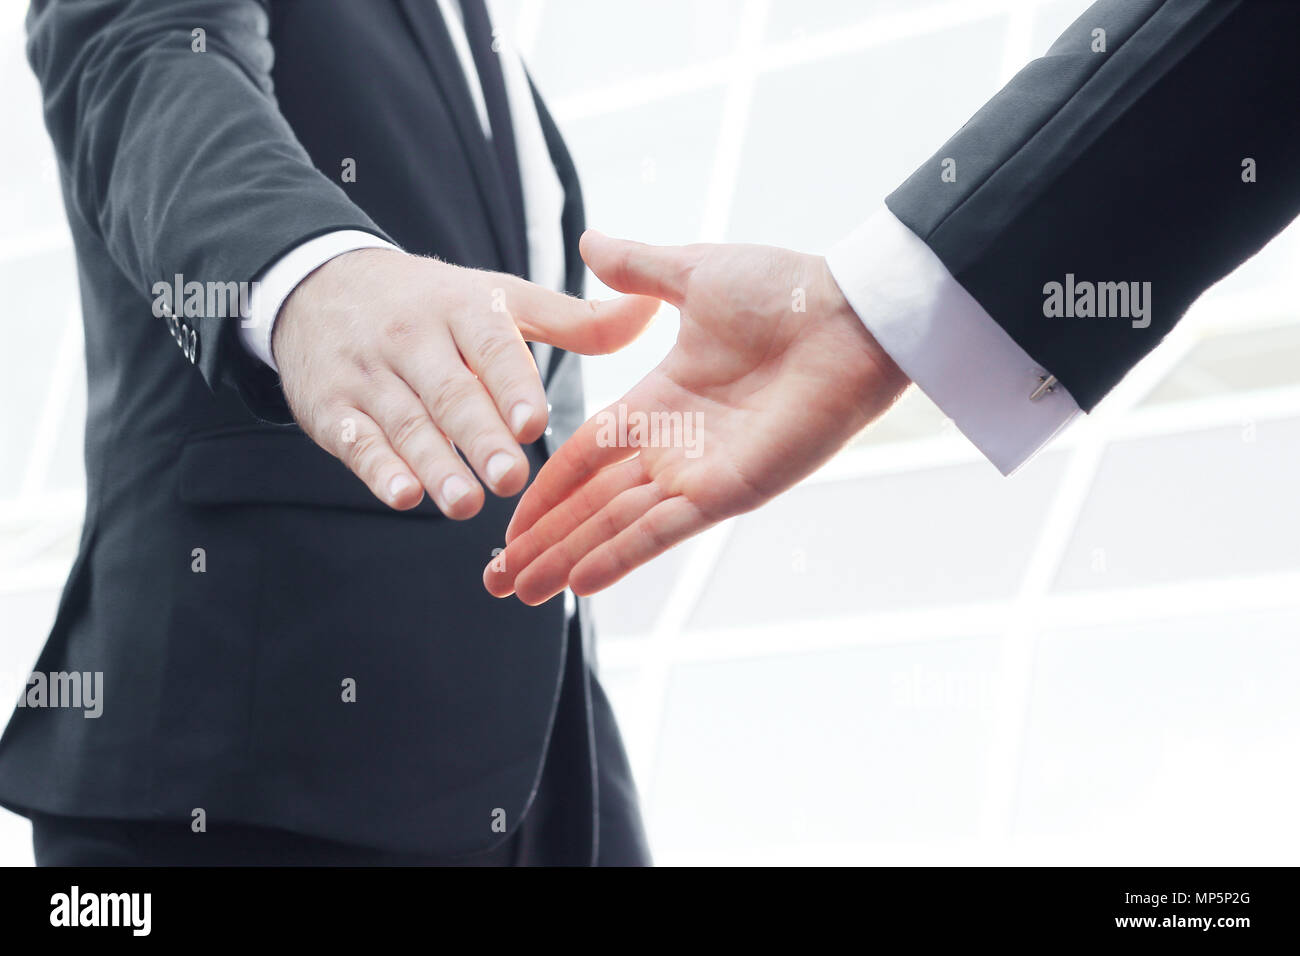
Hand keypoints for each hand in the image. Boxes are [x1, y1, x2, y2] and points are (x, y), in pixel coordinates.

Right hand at [274, 247, 657, 516]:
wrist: (322, 287)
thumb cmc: (434, 304)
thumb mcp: (500, 298)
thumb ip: (576, 321)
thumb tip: (651, 316)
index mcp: (463, 308)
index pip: (489, 345)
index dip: (511, 384)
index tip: (536, 423)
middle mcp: (413, 337)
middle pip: (449, 391)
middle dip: (479, 438)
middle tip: (511, 478)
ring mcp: (369, 373)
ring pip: (404, 421)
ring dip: (434, 464)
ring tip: (464, 503)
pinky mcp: (332, 407)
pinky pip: (355, 440)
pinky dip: (376, 468)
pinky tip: (403, 495)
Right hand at [484, 231, 910, 603]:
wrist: (848, 312)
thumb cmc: (785, 291)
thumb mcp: (692, 275)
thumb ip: (638, 271)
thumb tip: (587, 243)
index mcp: (657, 402)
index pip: (583, 458)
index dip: (544, 491)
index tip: (506, 521)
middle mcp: (672, 447)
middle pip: (590, 505)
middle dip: (542, 542)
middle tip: (494, 581)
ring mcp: (698, 473)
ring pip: (616, 526)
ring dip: (567, 559)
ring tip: (518, 592)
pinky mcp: (729, 492)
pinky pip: (662, 531)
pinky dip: (619, 557)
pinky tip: (577, 585)